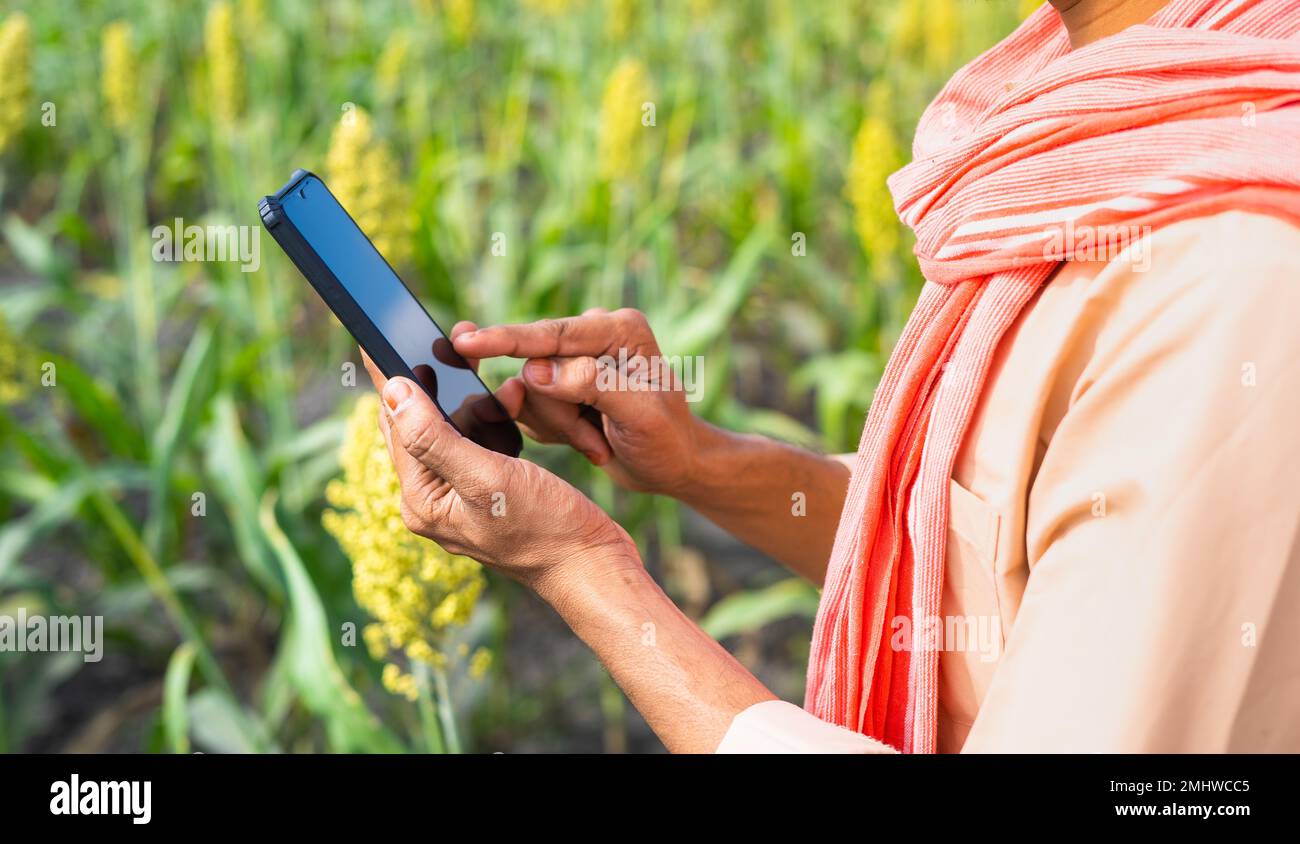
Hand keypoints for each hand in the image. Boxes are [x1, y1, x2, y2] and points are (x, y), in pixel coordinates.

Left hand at [361, 353, 637, 593]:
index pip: (395, 425)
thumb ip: (434, 437)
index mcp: (422, 499)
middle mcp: (433, 500)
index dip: (389, 377)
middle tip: (444, 348)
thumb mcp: (486, 477)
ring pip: (451, 429)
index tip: (375, 335)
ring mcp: (460, 497)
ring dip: (473, 402)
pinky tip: (510, 405)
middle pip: (418, 425)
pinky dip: (491, 420)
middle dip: (436, 385)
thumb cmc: (545, 527)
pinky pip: (477, 442)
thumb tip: (393, 392)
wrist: (592, 564)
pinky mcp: (488, 492)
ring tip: (503, 389)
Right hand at [453, 308, 704, 497]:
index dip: (507, 340)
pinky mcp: (560, 386)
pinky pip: (530, 407)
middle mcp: (592, 337)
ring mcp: (574, 362)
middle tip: (596, 440)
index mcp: (618, 328)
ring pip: (528, 391)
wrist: (674, 466)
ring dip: (561, 427)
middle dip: (560, 413)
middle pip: (535, 366)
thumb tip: (534, 370)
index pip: (553, 333)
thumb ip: (590, 386)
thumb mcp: (639, 415)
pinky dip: (556, 432)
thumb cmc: (667, 440)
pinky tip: (591, 441)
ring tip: (600, 443)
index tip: (466, 341)